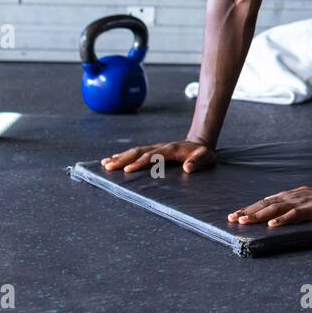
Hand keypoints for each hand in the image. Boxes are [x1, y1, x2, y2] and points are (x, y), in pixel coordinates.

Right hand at [101, 140, 215, 173]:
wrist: (200, 142)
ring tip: (105, 163)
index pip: (153, 156)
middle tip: (108, 166)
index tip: (128, 169)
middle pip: (139, 152)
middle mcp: (160, 147)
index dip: (141, 162)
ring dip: (120, 157)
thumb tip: (187, 168)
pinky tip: (112, 159)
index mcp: (171, 149)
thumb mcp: (206, 157)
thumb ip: (197, 161)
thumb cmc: (203, 153)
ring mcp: (155, 148)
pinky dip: (123, 155)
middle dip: (123, 159)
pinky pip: (136, 152)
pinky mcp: (152, 150)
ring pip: (135, 151)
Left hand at [228, 185, 311, 227]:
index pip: (263, 202)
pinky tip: (272, 225)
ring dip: (259, 215)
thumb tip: (267, 215)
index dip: (248, 209)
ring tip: (245, 221)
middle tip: (232, 218)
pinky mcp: (310, 210)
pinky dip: (282, 219)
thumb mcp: (298, 202)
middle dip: (248, 212)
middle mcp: (289, 198)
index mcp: (285, 197)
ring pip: (275, 209)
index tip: (233, 215)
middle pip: (265, 204)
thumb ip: (284, 206)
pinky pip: (294, 215)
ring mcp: (299, 203)